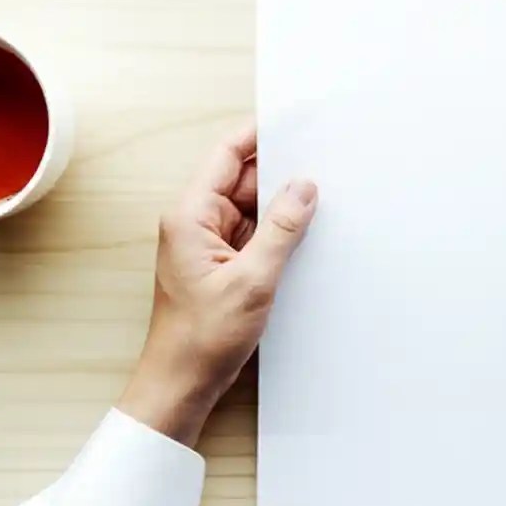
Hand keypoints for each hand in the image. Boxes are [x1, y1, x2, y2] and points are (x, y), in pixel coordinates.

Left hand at [117, 122, 317, 446]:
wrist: (181, 384)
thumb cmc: (201, 338)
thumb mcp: (253, 280)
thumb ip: (282, 229)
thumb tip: (305, 188)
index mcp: (190, 215)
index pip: (228, 155)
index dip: (260, 134)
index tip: (295, 121)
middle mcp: (196, 223)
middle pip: (244, 180)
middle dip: (282, 173)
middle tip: (324, 164)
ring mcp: (209, 244)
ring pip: (253, 209)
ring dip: (283, 207)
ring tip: (321, 202)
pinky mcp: (222, 265)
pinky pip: (255, 235)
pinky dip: (279, 233)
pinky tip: (305, 234)